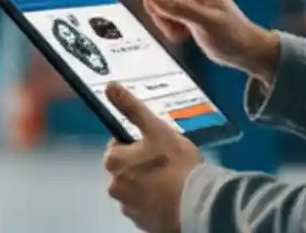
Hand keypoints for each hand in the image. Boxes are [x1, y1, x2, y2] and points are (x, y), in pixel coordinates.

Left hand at [102, 83, 201, 232]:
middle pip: (126, 169)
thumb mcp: (156, 129)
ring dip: (147, 185)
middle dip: (140, 165)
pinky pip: (146, 208)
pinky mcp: (142, 223)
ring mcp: (128, 208)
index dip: (136, 143)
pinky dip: (155, 202)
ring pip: (135, 189)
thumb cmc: (175, 163)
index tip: (154, 144)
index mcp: (114, 162)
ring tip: (172, 180)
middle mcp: (114, 187)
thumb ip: (132, 108)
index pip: (117, 146)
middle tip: (166, 161)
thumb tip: (109, 85)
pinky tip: (172, 197)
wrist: (196, 204)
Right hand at [110, 0, 280, 84]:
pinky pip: (163, 15)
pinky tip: (185, 36)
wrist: (247, 50)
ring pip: (157, 6)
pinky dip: (168, 27)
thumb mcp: (207, 24)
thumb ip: (181, 10)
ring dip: (164, 23)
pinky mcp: (186, 11)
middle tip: (178, 31)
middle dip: (158, 14)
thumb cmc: (233, 36)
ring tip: (184, 35)